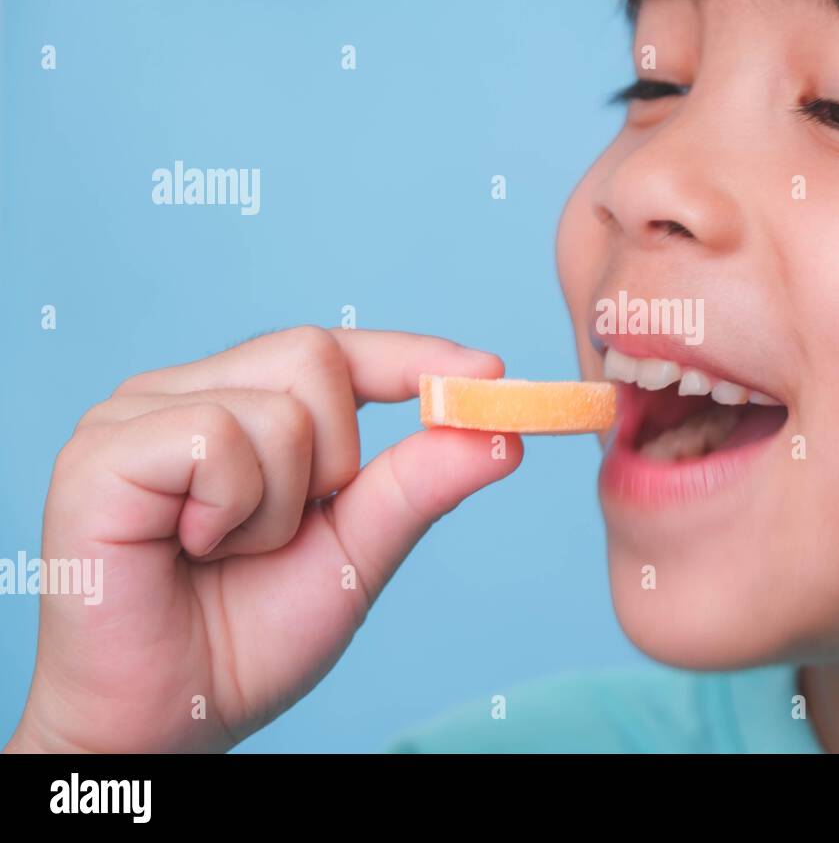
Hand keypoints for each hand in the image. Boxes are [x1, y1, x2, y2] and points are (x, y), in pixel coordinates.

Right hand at [4, 327, 520, 752]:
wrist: (168, 724)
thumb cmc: (247, 640)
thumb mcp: (356, 555)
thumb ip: (417, 487)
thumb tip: (501, 432)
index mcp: (238, 406)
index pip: (337, 352)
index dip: (412, 357)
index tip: (489, 374)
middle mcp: (184, 393)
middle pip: (315, 356)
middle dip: (335, 460)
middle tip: (281, 534)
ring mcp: (134, 415)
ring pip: (279, 407)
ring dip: (281, 506)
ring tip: (224, 552)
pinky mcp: (100, 453)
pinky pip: (216, 439)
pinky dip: (232, 509)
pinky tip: (190, 547)